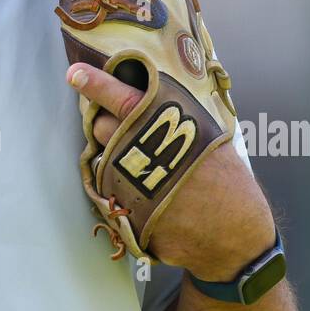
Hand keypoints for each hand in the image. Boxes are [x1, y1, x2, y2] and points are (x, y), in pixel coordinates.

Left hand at [66, 62, 278, 282]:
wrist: (234, 236)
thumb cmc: (228, 183)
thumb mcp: (208, 138)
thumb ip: (175, 118)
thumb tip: (150, 97)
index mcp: (169, 128)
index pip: (124, 98)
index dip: (97, 84)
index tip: (75, 75)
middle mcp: (146, 152)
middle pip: (102, 126)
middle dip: (104, 122)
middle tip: (120, 124)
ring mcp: (132, 183)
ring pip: (102, 155)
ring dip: (112, 153)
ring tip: (137, 159)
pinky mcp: (125, 209)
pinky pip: (108, 186)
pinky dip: (119, 183)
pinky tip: (142, 187)